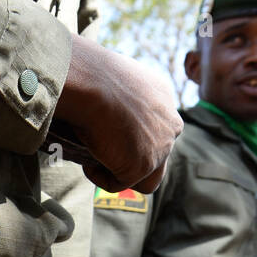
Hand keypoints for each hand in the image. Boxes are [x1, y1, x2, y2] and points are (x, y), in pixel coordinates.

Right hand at [54, 35, 181, 193]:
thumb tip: (93, 107)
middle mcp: (171, 123)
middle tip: (102, 151)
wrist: (92, 82)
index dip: (132, 136)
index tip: (106, 134)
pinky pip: (117, 183)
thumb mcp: (110, 78)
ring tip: (93, 158)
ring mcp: (161, 148)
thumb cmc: (89, 74)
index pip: (155, 126)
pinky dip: (98, 175)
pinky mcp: (143, 166)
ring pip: (145, 178)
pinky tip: (86, 161)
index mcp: (163, 96)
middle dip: (131, 158)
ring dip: (119, 172)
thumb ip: (114, 96)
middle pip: (157, 155)